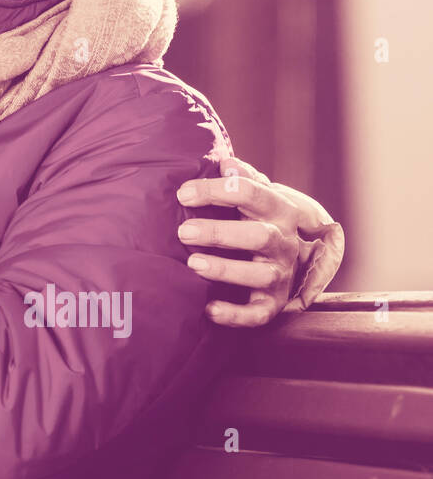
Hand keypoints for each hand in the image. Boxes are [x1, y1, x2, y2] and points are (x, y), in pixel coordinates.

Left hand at [176, 156, 344, 327]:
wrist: (294, 254)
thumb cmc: (259, 217)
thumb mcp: (258, 195)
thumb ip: (243, 179)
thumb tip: (226, 163)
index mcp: (279, 210)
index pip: (251, 193)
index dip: (216, 191)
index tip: (183, 194)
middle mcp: (283, 242)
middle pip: (258, 236)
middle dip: (220, 233)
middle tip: (184, 231)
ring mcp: (280, 273)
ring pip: (259, 275)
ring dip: (226, 270)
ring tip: (193, 264)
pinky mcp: (272, 302)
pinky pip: (258, 314)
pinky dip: (235, 315)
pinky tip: (208, 310)